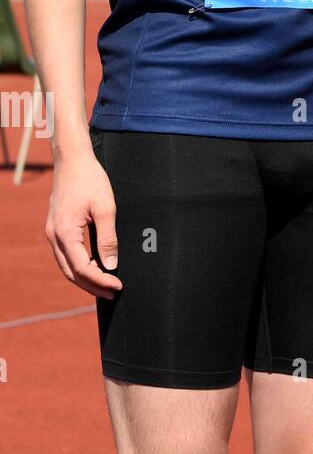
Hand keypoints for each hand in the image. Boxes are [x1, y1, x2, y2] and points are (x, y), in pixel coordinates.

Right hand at [45, 151, 122, 300]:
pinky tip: (95, 266)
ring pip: (66, 265)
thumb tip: (111, 265)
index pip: (83, 268)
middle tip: (113, 293)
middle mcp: (54, 236)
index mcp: (65, 233)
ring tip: (106, 285)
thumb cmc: (90, 179)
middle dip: (92, 286)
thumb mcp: (106, 207)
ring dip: (85, 278)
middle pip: (71, 272)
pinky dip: (79, 265)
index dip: (101, 280)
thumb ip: (108, 238)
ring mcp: (53, 232)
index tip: (118, 286)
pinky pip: (66, 254)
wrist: (72, 160)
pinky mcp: (56, 228)